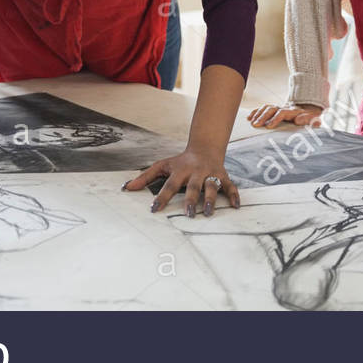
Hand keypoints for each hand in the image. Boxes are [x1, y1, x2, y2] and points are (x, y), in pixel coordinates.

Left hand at [122, 148, 240, 215]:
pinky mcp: (223, 176)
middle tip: (188, 214)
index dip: (162, 197)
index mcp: (180, 170)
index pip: (169, 185)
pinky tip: (236, 206)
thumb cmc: (180, 162)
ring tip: (208, 213)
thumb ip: (144, 178)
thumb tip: (126, 188)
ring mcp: (211, 174)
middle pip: (193, 186)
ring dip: (211, 200)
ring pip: (212, 186)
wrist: (204, 148)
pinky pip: (231, 186)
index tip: (154, 209)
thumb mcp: (162, 166)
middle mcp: (196, 172)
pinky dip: (234, 195)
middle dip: (191, 200)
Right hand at [246, 102, 323, 128]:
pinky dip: (256, 112)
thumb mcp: (315, 119)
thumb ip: (309, 120)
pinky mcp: (275, 110)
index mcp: (294, 111)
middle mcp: (285, 108)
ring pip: (267, 107)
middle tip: (256, 125)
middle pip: (272, 109)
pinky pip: (264, 108)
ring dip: (258, 114)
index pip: (282, 113)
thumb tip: (298, 121)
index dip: (275, 119)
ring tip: (252, 123)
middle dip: (263, 116)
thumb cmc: (313, 118)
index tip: (268, 126)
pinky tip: (250, 117)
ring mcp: (280, 107)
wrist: (312, 109)